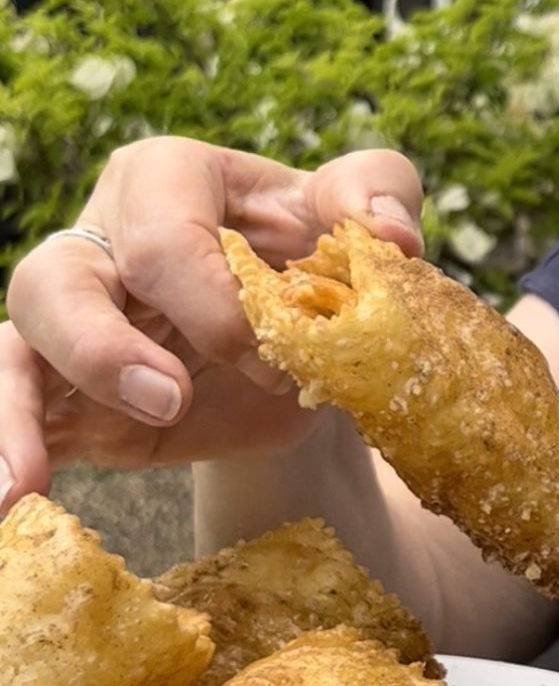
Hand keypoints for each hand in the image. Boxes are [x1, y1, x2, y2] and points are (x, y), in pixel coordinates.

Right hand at [0, 137, 423, 507]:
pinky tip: (15, 503)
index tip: (279, 364)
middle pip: (58, 281)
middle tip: (172, 403)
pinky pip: (13, 413)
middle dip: (108, 350)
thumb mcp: (347, 221)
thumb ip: (375, 194)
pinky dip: (7, 453)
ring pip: (13, 351)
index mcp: (165, 182)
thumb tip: (394, 233)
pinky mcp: (61, 395)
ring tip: (25, 485)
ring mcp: (66, 322)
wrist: (299, 352)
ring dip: (15, 414)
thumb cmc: (312, 264)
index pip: (163, 235)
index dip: (218, 305)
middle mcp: (97, 243)